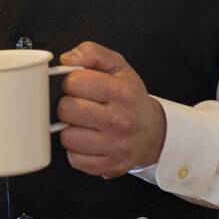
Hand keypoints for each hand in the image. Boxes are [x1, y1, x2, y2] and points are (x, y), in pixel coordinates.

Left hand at [56, 41, 166, 179]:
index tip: (80, 85)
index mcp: (122, 92)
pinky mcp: (110, 165)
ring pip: (68, 137)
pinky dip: (77, 150)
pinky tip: (88, 140)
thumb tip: (67, 59)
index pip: (75, 82)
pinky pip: (75, 159)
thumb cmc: (130, 97)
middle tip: (80, 105)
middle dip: (68, 104)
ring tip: (83, 123)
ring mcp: (116, 145)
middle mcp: (120, 120)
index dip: (72, 82)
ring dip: (70, 129)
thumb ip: (91, 53)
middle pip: (67, 109)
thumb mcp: (117, 66)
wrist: (152, 130)